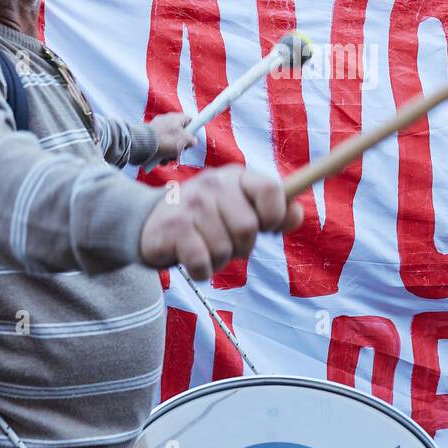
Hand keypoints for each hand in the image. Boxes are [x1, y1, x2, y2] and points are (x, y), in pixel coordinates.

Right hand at [139, 166, 304, 279]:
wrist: (151, 223)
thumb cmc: (207, 219)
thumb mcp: (241, 209)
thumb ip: (275, 211)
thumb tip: (296, 213)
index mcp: (236, 176)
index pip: (271, 189)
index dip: (274, 215)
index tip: (265, 227)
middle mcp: (213, 183)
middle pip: (248, 228)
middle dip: (242, 247)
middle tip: (227, 242)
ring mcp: (191, 204)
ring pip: (225, 249)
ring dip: (219, 260)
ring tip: (206, 248)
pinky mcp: (174, 227)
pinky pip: (202, 262)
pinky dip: (202, 271)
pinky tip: (192, 259)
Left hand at [149, 112, 196, 162]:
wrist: (143, 145)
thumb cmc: (165, 140)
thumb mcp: (185, 140)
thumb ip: (192, 140)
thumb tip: (192, 141)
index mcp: (175, 118)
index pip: (189, 120)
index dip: (194, 128)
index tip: (193, 137)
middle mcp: (166, 122)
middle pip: (179, 134)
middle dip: (181, 146)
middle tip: (180, 151)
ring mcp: (157, 130)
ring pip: (170, 143)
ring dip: (171, 154)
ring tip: (167, 158)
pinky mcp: (150, 139)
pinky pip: (160, 147)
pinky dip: (161, 155)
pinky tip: (160, 160)